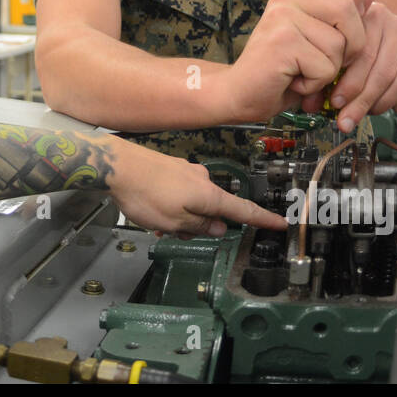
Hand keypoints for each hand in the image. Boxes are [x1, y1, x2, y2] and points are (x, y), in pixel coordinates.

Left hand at [105, 137, 286, 236]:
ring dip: (179, 217)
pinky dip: (170, 205)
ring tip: (155, 222)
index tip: (280, 223)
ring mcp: (186, 172)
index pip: (243, 210)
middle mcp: (202, 179)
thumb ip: (200, 226)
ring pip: (192, 203)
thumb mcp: (175, 222)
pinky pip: (179, 193)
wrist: (116, 165)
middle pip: (212, 210)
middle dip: (197, 225)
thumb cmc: (145, 194)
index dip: (262, 219)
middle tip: (173, 232)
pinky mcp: (170, 168)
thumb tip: (219, 227)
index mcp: (208, 195)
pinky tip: (150, 209)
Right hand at [218, 0, 373, 122]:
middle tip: (327, 62)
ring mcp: (282, 19)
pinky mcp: (281, 43)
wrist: (242, 94)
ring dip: (329, 70)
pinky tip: (294, 82)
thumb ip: (342, 15)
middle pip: (348, 8)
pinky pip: (325, 67)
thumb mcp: (318, 38)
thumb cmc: (284, 69)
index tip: (345, 24)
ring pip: (340, 44)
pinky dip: (315, 85)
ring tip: (303, 72)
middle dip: (352, 45)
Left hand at [326, 3, 396, 131]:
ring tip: (365, 111)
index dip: (349, 84)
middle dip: (361, 102)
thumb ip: (326, 70)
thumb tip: (311, 104)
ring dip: (380, 105)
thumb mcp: (342, 46)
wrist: (395, 34)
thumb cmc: (360, 43)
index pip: (362, 55)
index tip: (336, 103)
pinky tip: (388, 107)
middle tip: (347, 119)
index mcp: (370, 16)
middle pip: (382, 73)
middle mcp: (396, 26)